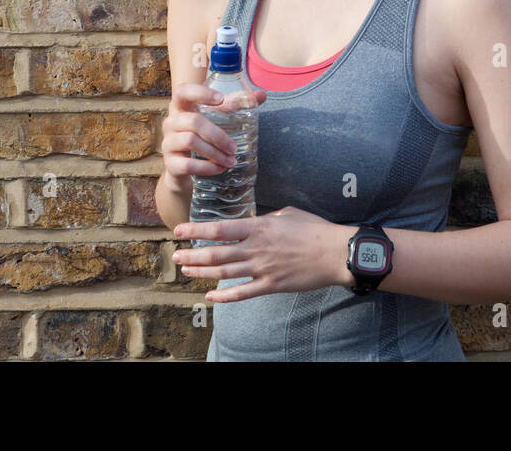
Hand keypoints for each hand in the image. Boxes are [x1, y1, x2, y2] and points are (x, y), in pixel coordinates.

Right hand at [160, 82, 267, 185]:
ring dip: (214, 153)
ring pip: (190, 141)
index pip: (182, 91)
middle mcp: (171, 122)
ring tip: (230, 160)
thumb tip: (262, 94)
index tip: (221, 98)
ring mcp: (168, 143)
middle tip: (234, 147)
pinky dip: (207, 167)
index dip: (200, 92)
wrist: (183, 169)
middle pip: (193, 121)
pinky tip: (219, 169)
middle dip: (218, 135)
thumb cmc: (201, 136)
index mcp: (181, 107)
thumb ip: (236, 105)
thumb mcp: (216, 118)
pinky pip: (187, 164)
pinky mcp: (170, 163)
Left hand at [172, 207, 351, 302]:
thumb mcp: (288, 214)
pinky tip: (211, 297)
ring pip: (224, 272)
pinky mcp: (271, 286)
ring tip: (187, 271)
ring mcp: (262, 268)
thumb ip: (267, 218)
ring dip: (202, 273)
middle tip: (176, 257)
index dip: (196, 231)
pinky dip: (224, 296)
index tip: (179, 230)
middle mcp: (256, 248)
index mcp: (259, 227)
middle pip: (216, 253)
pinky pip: (242, 293)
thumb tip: (257, 221)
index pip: (220, 229)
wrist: (334, 253)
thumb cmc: (315, 229)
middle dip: (192, 255)